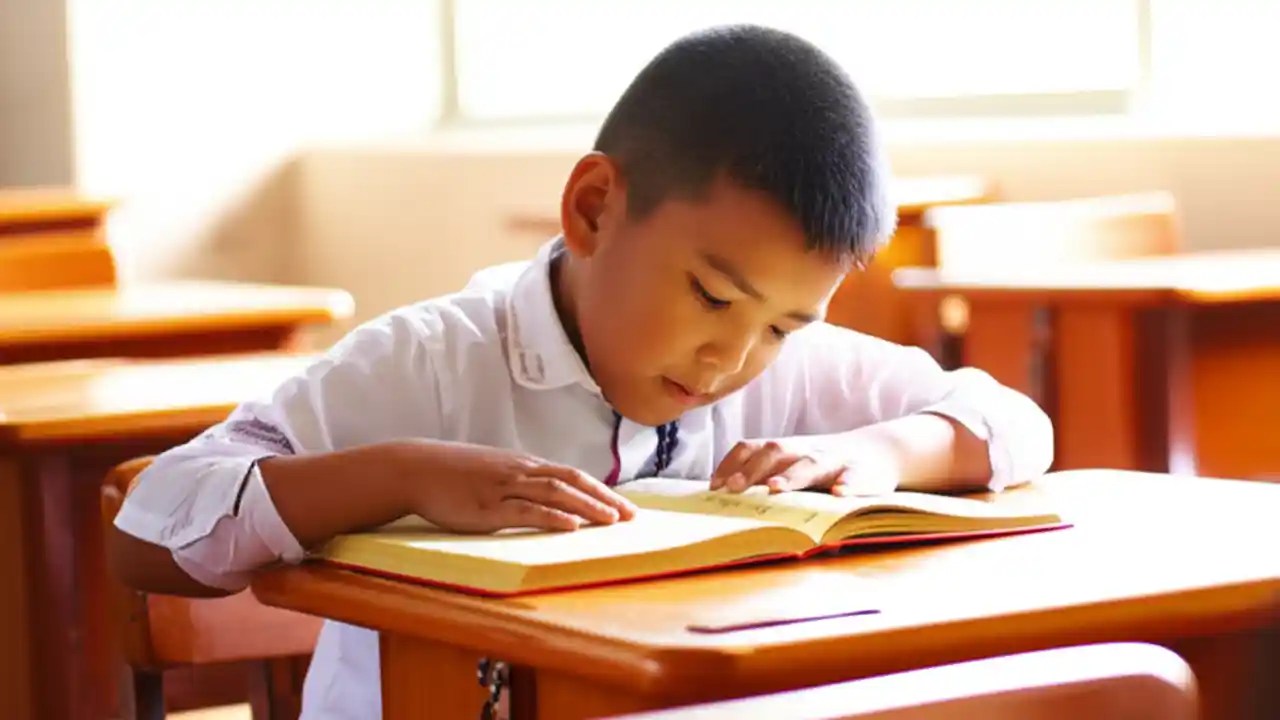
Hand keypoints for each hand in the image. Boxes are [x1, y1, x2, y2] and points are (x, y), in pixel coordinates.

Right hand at [406, 442, 636, 532]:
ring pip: (555, 494)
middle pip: (572, 481)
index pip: (572, 475)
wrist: (416, 468)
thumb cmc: (453, 472)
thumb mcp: (493, 471)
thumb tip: (543, 494)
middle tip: (630, 517)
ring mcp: (505, 488)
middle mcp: (520, 472)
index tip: (623, 506)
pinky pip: (526, 510)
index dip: (600, 490)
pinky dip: (552, 517)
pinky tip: (570, 526)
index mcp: (524, 465)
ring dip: (586, 507)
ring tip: (610, 520)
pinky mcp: (488, 507)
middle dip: (604, 499)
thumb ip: (519, 481)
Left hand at [710, 431, 901, 495]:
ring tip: (775, 488)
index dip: (732, 464)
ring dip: (792, 476)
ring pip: (812, 464)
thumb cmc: (824, 464)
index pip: (753, 448)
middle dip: (752, 470)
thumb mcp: (794, 463)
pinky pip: (856, 477)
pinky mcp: (863, 474)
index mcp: (787, 449)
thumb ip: (766, 473)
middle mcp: (807, 450)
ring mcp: (835, 461)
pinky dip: (848, 484)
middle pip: (776, 452)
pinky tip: (840, 493)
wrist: (880, 452)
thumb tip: (725, 492)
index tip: (714, 485)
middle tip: (733, 489)